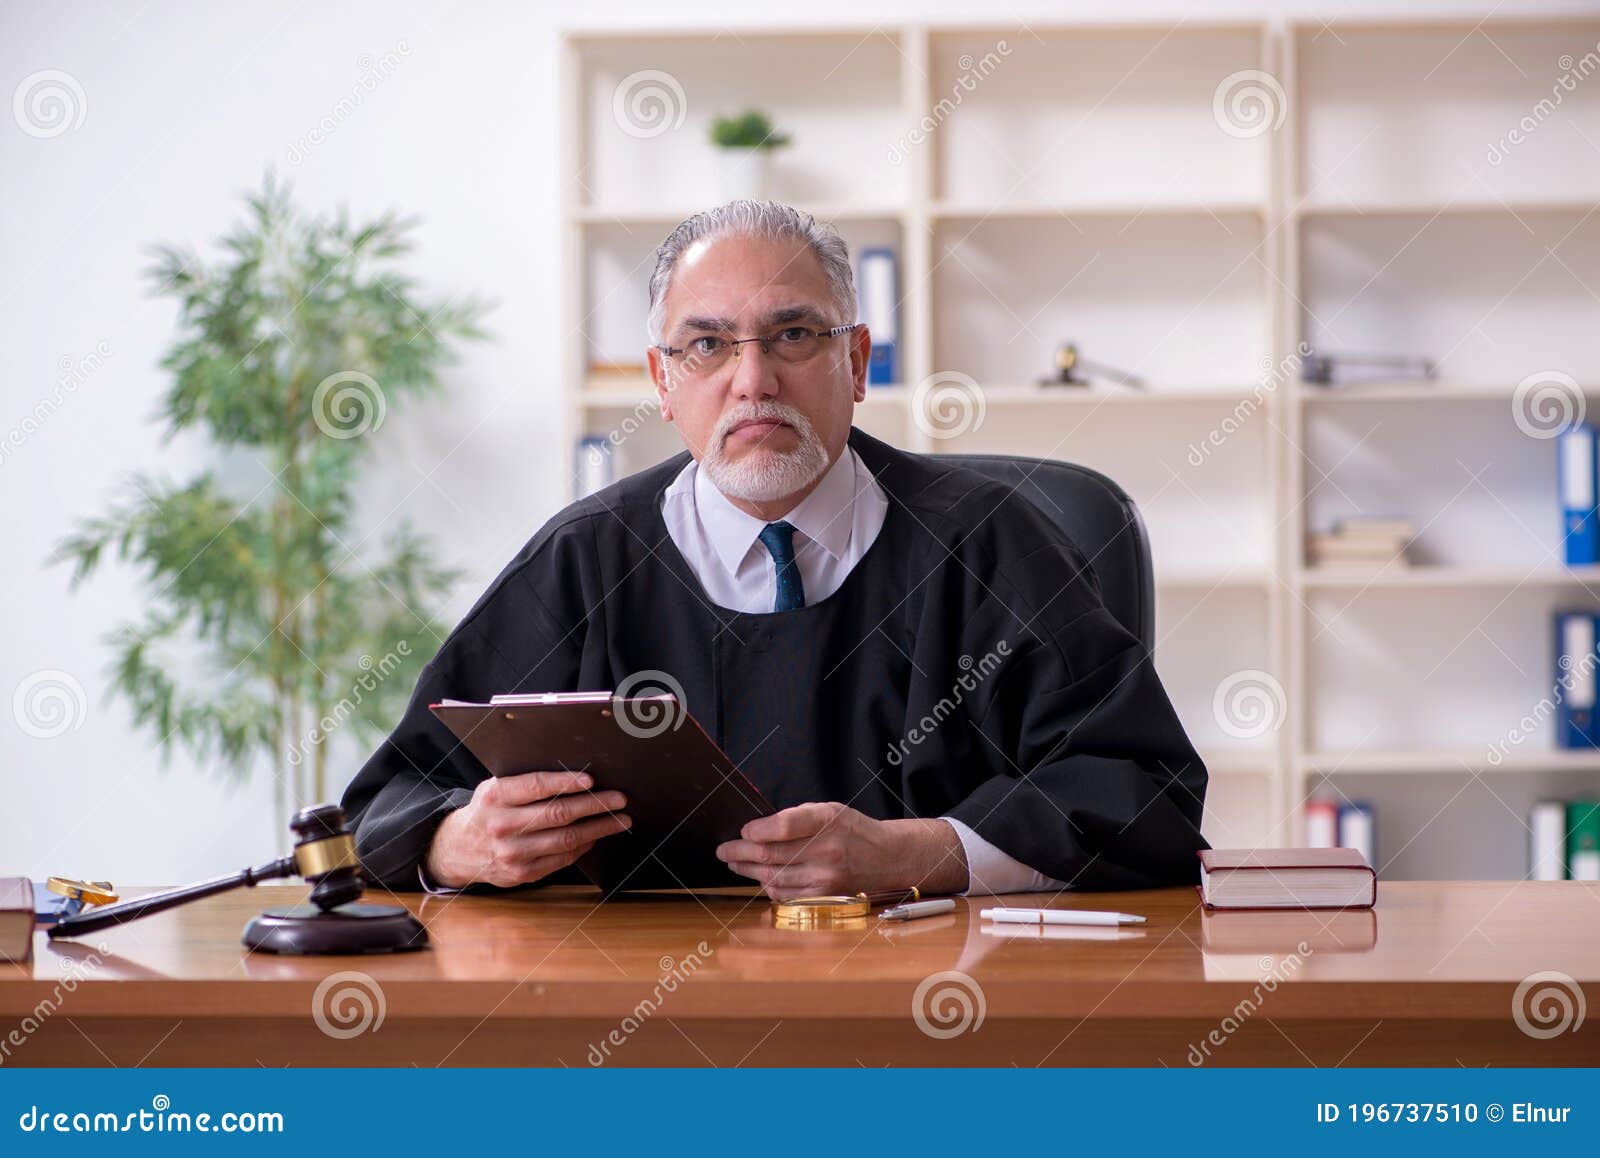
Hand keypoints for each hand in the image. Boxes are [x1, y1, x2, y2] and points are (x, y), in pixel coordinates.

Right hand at [424, 771, 630, 888]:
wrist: (458, 849)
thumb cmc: (487, 810)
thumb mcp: (494, 788)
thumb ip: (525, 781)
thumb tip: (574, 774)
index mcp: (495, 797)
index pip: (536, 786)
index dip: (566, 782)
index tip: (591, 780)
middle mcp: (502, 825)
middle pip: (558, 814)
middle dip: (595, 805)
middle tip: (619, 799)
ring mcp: (511, 853)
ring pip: (565, 840)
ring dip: (598, 829)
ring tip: (619, 820)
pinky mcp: (521, 873)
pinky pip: (561, 859)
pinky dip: (583, 847)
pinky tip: (596, 837)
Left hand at [714, 802, 968, 899]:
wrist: (888, 857)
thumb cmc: (852, 830)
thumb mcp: (829, 810)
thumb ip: (796, 817)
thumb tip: (756, 830)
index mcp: (828, 820)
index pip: (786, 826)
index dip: (759, 829)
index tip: (743, 830)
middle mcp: (828, 850)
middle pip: (773, 854)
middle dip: (742, 852)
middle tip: (724, 850)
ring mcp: (827, 878)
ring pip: (775, 877)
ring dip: (750, 870)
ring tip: (735, 862)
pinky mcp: (825, 897)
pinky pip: (787, 895)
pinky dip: (769, 887)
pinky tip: (760, 878)